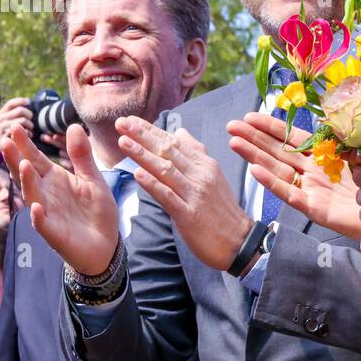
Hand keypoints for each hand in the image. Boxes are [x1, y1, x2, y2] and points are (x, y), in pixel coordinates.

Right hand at [0, 97, 34, 151]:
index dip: (21, 101)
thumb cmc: (5, 133)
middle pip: (20, 110)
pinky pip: (23, 132)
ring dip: (30, 125)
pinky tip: (29, 136)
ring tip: (30, 130)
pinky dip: (29, 133)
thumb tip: (29, 104)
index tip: (29, 102)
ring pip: (23, 120)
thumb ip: (15, 114)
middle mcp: (1, 118)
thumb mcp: (7, 121)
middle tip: (30, 121)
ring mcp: (3, 128)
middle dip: (29, 115)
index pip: (11, 103)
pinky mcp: (7, 137)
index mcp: (2, 113)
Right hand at [2, 122, 118, 275]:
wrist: (105, 244)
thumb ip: (82, 156)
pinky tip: (36, 208)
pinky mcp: (53, 233)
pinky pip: (42, 224)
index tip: (16, 127)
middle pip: (27, 174)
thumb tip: (72, 126)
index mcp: (54, 179)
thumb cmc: (95, 211)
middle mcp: (45, 194)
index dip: (26, 145)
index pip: (36, 158)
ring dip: (27, 182)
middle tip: (6, 141)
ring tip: (23, 166)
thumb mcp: (92, 179)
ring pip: (32, 196)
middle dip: (16, 159)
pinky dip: (38, 216)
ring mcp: (46, 213)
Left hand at [116, 115, 253, 271]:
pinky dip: (153, 185)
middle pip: (168, 151)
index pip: (174, 142)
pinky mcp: (189, 215)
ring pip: (166, 170)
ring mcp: (195, 194)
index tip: (130, 120)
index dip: (151, 130)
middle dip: (143, 136)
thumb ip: (195, 153)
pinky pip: (169, 197)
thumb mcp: (214, 176)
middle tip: (121, 123)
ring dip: (143, 155)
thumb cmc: (222, 210)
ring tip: (123, 142)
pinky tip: (138, 175)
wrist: (239, 240)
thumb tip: (179, 131)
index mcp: (205, 164)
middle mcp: (201, 175)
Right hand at [227, 112, 360, 238]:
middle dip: (253, 138)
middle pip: (277, 152)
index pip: (291, 138)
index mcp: (323, 157)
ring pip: (277, 170)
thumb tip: (324, 115)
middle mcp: (312, 173)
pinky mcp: (315, 209)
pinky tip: (254, 171)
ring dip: (255, 156)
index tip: (249, 117)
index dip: (270, 127)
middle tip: (230, 126)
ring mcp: (311, 190)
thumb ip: (340, 136)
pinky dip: (271, 183)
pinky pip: (290, 194)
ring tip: (234, 143)